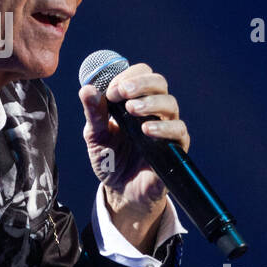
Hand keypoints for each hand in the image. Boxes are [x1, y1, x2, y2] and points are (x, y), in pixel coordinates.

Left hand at [78, 63, 189, 250]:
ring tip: (131, 110)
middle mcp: (153, 110)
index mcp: (133, 101)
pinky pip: (179, 131)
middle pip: (159, 82)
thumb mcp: (95, 136)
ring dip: (151, 102)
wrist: (120, 191)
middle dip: (141, 83)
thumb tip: (87, 88)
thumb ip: (93, 113)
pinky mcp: (174, 148)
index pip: (140, 75)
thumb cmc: (110, 159)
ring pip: (170, 104)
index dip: (127, 77)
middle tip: (123, 92)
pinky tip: (147, 130)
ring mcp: (166, 127)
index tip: (111, 90)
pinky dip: (164, 127)